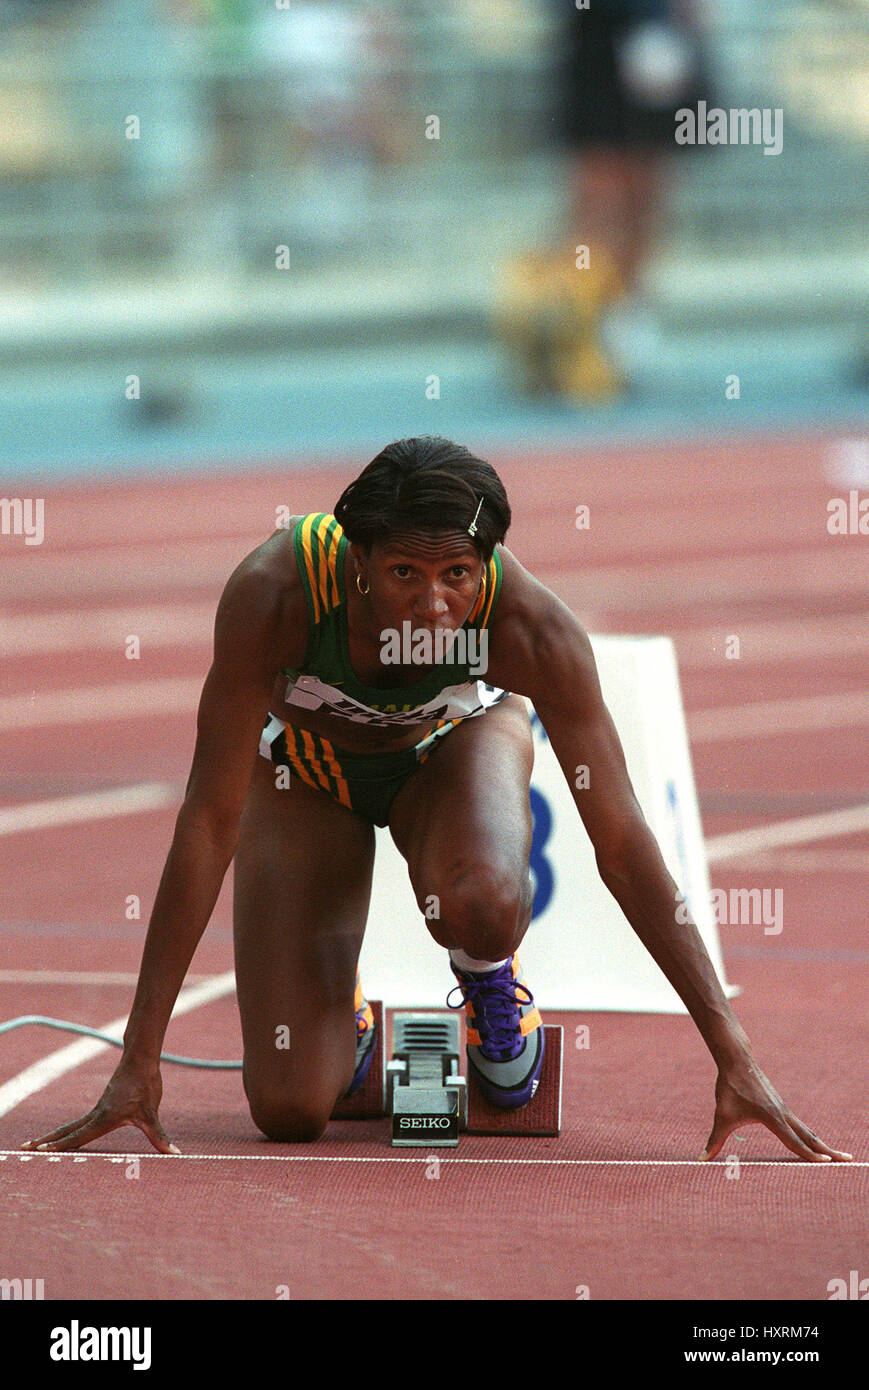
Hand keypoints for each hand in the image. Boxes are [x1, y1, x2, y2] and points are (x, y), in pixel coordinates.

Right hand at [20, 1058, 178, 1154]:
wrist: (141, 1060)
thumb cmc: (145, 1085)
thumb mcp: (151, 1114)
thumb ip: (159, 1136)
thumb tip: (173, 1153)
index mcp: (104, 1118)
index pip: (79, 1135)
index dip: (61, 1145)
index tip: (41, 1152)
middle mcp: (97, 1114)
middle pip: (67, 1130)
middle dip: (47, 1141)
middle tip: (25, 1148)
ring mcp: (98, 1109)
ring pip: (72, 1125)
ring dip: (55, 1136)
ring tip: (36, 1145)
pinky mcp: (102, 1105)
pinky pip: (81, 1121)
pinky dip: (68, 1130)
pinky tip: (65, 1135)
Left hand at [699, 1053, 851, 1162]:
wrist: (737, 1061)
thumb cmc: (729, 1088)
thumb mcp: (722, 1116)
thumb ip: (715, 1140)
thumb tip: (701, 1159)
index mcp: (772, 1117)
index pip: (793, 1141)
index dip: (808, 1154)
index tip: (826, 1164)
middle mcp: (783, 1114)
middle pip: (809, 1136)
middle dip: (828, 1150)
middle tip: (847, 1160)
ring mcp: (784, 1109)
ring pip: (806, 1130)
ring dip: (822, 1143)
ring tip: (837, 1155)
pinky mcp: (780, 1106)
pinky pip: (799, 1125)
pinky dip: (810, 1135)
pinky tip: (813, 1142)